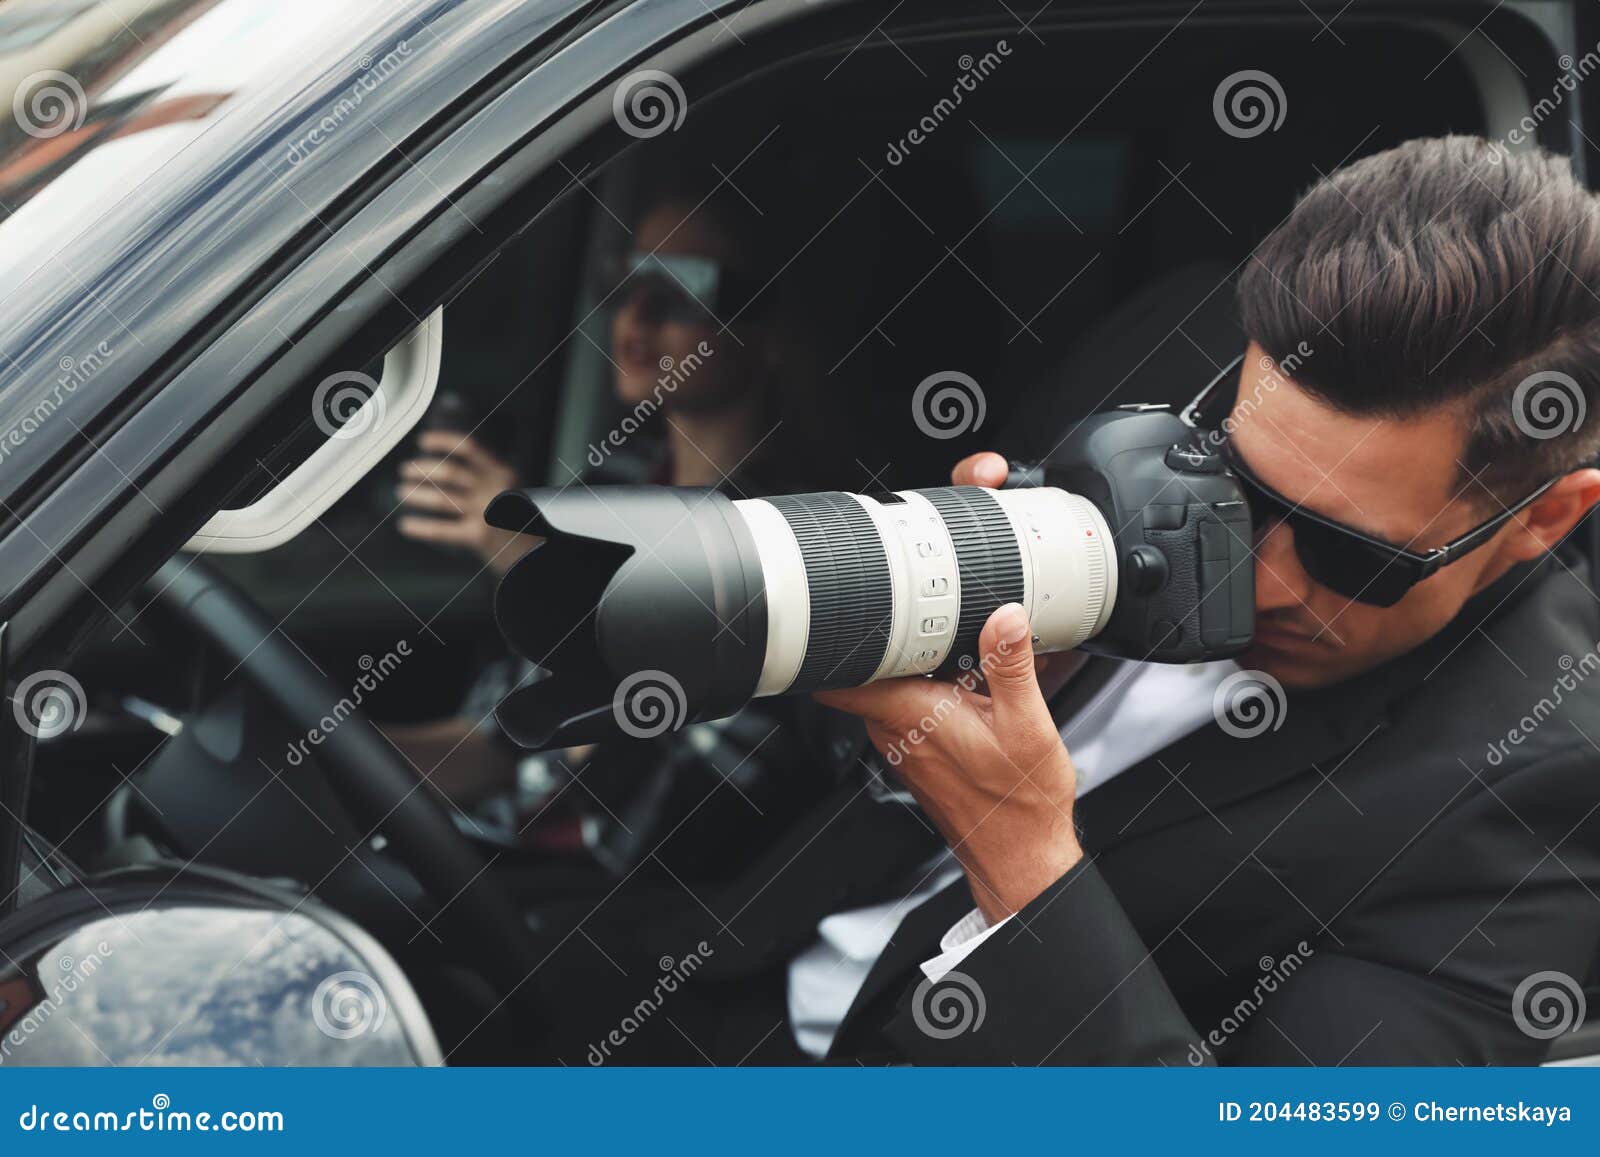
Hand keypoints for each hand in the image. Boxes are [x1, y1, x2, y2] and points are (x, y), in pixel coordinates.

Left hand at [397, 431, 533, 573]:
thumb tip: (444, 467)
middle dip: (421, 469)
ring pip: (441, 499)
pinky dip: (420, 527)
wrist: (535, 553)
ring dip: (415, 494)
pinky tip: (407, 525)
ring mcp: (485, 513)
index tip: (423, 441)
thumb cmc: (517, 520)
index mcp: (502, 473)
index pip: (469, 448)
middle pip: (450, 472)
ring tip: (402, 492)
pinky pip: (441, 530)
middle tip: (406, 471)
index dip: (442, 442)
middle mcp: (494, 489)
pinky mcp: (478, 536)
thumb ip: (486, 475)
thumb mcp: (509, 488)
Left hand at [814, 449, 1084, 923]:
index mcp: (908, 714)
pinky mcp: (919, 753)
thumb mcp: (1029, 725)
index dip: (827, 635)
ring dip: (907, 659)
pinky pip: (907, 705)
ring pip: (886, 686)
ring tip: (941, 632)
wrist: (1021, 856)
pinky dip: (924, 685)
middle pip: (864, 668)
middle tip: (904, 596)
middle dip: (881, 633)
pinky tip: (960, 678)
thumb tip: (1005, 615)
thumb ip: (1011, 665)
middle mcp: (894, 730)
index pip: (836, 672)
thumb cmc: (1019, 805)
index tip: (833, 601)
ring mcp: (903, 743)